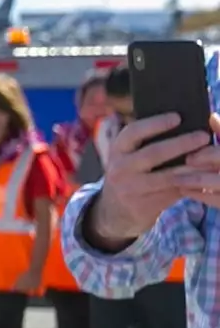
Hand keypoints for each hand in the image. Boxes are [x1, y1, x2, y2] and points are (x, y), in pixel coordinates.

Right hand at [85, 110, 219, 246]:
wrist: (117, 210)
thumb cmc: (132, 173)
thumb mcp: (130, 156)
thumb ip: (148, 142)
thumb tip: (186, 124)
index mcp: (118, 150)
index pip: (133, 132)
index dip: (155, 124)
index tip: (177, 117)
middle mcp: (120, 168)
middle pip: (152, 153)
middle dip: (180, 144)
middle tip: (203, 137)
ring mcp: (131, 188)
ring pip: (166, 176)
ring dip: (191, 167)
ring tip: (210, 159)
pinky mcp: (144, 205)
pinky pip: (173, 192)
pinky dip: (191, 184)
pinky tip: (204, 177)